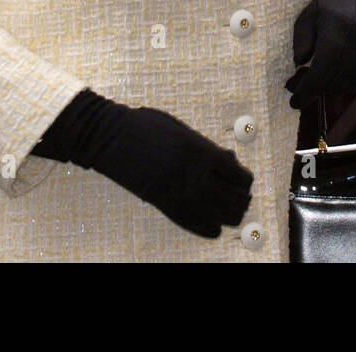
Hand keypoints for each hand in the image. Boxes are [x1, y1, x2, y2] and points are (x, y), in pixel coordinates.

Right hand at [30, 89, 252, 237]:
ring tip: (226, 210)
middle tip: (238, 197)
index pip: (240, 176)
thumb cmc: (146, 126)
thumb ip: (207, 146)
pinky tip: (212, 225)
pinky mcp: (164, 205)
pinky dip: (210, 228)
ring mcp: (179, 193)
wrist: (111, 137)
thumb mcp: (182, 129)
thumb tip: (230, 161)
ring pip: (220, 217)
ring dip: (228, 215)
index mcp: (202, 151)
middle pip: (235, 200)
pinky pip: (197, 226)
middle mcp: (195, 175)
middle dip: (240, 200)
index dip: (244, 180)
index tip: (241, 179)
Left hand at [286, 0, 355, 108]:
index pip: (321, 71)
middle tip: (293, 84)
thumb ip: (301, 40)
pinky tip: (328, 73)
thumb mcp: (307, 18)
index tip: (293, 101)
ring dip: (324, 87)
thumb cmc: (327, 9)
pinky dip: (338, 83)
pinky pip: (354, 82)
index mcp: (335, 34)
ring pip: (342, 86)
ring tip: (310, 76)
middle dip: (310, 89)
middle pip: (331, 81)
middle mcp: (354, 47)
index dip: (306, 90)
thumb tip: (299, 63)